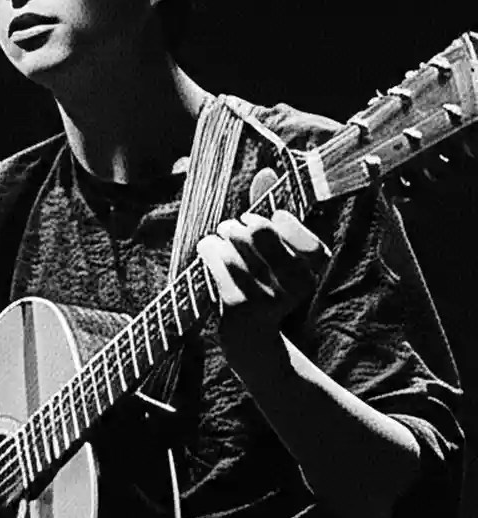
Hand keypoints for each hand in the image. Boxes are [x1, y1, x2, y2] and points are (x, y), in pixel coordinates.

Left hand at [196, 207, 330, 361]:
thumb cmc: (263, 290)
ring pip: (234, 244)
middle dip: (238, 224)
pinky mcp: (239, 305)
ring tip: (216, 240)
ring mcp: (266, 297)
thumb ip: (272, 215)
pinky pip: (217, 262)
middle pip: (259, 231)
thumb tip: (265, 171)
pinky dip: (208, 251)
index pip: (292, 228)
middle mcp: (294, 285)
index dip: (275, 222)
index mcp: (310, 271)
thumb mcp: (275, 258)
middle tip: (229, 228)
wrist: (255, 345)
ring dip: (220, 238)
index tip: (257, 222)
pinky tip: (206, 250)